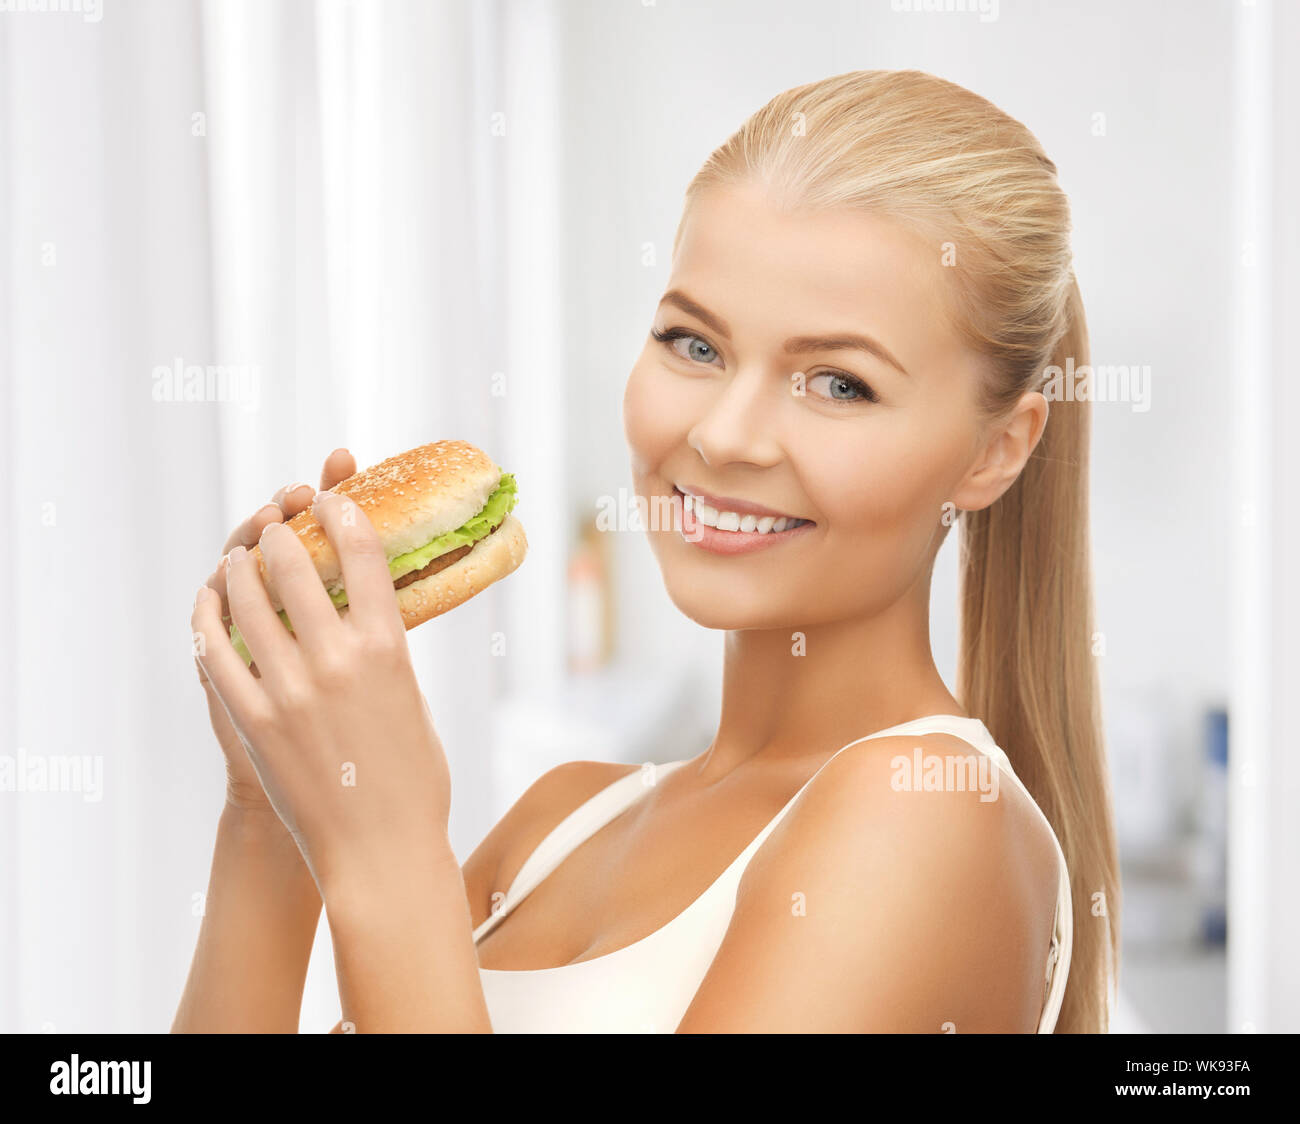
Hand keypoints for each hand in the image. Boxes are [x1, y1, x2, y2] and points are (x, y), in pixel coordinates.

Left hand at [191, 486, 452, 897]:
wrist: (380, 851)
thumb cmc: (413, 781)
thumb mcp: (414, 701)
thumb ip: (387, 653)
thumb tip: (365, 617)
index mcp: (388, 649)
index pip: (362, 554)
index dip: (344, 513)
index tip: (334, 499)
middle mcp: (337, 660)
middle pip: (295, 564)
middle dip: (283, 531)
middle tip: (278, 522)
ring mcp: (289, 690)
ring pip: (249, 599)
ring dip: (241, 566)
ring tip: (241, 556)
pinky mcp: (253, 721)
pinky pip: (216, 653)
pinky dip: (210, 619)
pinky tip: (210, 604)